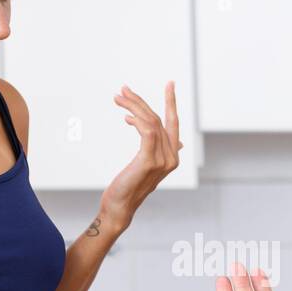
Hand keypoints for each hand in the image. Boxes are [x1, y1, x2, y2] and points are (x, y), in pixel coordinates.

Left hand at [100, 82, 181, 227]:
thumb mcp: (146, 164)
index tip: (170, 84)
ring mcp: (163, 161)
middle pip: (158, 119)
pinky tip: (126, 117)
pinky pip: (147, 132)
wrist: (120, 206)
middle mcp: (171, 157)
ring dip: (133, 107)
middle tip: (123, 89)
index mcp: (172, 156)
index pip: (173, 123)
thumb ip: (159, 150)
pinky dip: (137, 120)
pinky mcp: (149, 162)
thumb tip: (170, 137)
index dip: (171, 102)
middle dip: (140, 101)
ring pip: (151, 122)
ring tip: (118, 98)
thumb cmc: (129, 185)